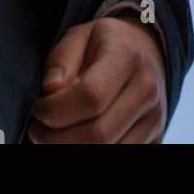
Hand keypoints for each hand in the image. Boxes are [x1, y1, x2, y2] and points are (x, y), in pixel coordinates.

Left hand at [27, 16, 167, 144]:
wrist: (147, 51)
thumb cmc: (106, 45)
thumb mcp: (80, 36)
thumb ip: (61, 60)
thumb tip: (49, 92)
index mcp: (127, 57)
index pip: (91, 96)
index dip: (56, 110)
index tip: (38, 109)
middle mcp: (147, 90)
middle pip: (99, 134)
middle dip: (57, 140)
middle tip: (38, 131)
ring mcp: (155, 119)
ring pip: (108, 153)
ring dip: (72, 151)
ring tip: (55, 136)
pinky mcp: (156, 139)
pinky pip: (120, 157)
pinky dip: (91, 153)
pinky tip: (76, 141)